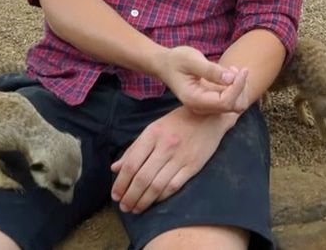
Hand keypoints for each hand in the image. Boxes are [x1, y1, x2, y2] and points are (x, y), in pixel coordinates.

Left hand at [110, 105, 233, 213]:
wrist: (210, 115)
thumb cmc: (177, 122)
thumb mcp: (153, 129)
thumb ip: (134, 149)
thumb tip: (115, 168)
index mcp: (152, 135)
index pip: (132, 164)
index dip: (121, 183)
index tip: (115, 194)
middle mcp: (166, 146)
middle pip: (143, 178)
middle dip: (130, 196)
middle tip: (124, 207)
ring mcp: (181, 157)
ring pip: (157, 186)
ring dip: (144, 201)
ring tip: (135, 209)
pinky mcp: (194, 166)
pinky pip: (174, 186)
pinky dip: (161, 197)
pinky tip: (153, 202)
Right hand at [155, 46, 249, 114]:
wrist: (165, 64)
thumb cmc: (177, 59)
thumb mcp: (192, 60)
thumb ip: (211, 70)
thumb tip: (231, 78)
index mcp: (194, 99)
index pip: (225, 102)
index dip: (237, 87)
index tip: (242, 70)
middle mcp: (200, 107)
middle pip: (232, 107)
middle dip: (240, 89)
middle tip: (238, 69)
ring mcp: (204, 107)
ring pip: (233, 106)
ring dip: (238, 89)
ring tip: (234, 70)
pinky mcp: (208, 102)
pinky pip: (228, 101)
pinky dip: (233, 89)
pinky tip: (229, 74)